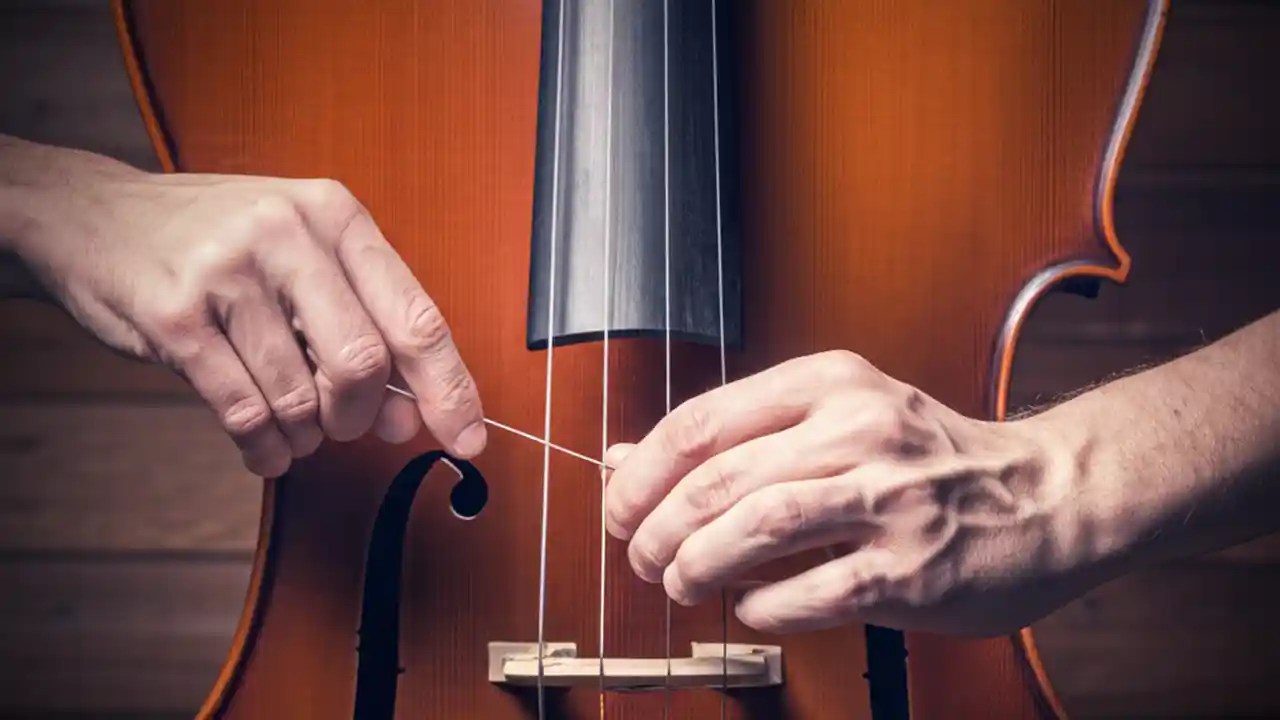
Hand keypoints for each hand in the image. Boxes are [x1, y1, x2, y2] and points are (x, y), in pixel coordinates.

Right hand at [16, 166, 484, 476]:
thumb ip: (363, 326)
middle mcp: (288, 233)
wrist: (94, 215)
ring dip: (305, 433)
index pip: (416, 315)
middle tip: (345, 426)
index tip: (468, 437)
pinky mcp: (176, 315)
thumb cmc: (216, 243)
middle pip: (363, 362)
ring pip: (300, 394)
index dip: (449, 387)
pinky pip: (243, 409)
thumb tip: (410, 415)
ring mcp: (227, 271)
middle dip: (360, 415)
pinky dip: (264, 446)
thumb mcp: (302, 258)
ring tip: (293, 427)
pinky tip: (264, 446)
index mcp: (336, 216)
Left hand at [604, 350, 1093, 636]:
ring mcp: (891, 499)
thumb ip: (736, 435)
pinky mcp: (913, 569)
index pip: (704, 420)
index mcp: (833, 381)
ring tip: (679, 581)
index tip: (619, 505)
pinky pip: (810, 593)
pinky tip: (750, 605)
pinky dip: (762, 605)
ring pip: (758, 529)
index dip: (643, 472)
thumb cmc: (929, 458)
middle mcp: (861, 429)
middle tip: (640, 555)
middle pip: (720, 478)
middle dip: (658, 527)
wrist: (1048, 495)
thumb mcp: (837, 416)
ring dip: (697, 563)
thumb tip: (624, 458)